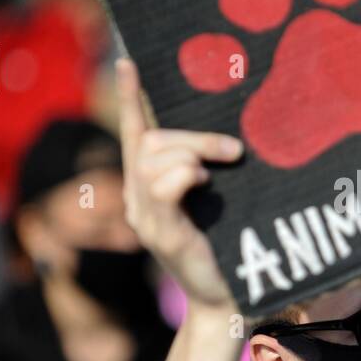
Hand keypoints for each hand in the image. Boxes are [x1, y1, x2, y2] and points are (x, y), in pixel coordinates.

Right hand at [116, 58, 242, 312]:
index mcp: (148, 187)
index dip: (130, 99)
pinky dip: (182, 175)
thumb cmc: (228, 245)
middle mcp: (138, 200)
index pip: (134, 135)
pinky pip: (160, 190)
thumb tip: (232, 135)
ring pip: (151, 160)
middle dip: (190, 136)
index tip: (128, 62)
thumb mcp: (216, 198)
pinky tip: (202, 182)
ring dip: (190, 153)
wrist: (228, 298)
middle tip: (232, 151)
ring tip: (217, 170)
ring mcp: (145, 218)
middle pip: (148, 142)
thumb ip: (207, 168)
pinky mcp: (162, 235)